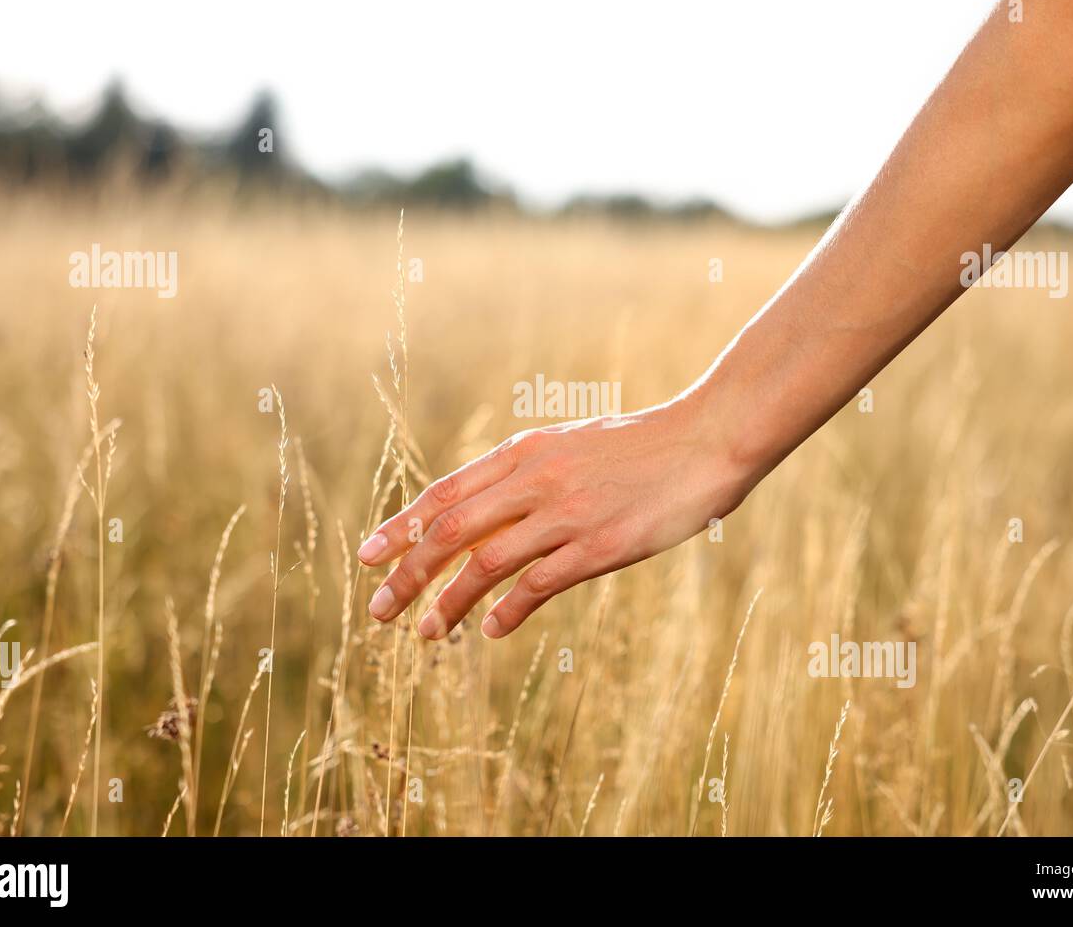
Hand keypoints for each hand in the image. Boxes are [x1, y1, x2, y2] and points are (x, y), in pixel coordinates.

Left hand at [356, 398, 751, 639]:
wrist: (705, 440)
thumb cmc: (639, 447)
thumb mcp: (571, 445)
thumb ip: (526, 474)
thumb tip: (482, 509)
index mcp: (525, 452)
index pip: (446, 492)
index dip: (402, 526)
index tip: (367, 555)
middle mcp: (536, 480)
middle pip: (451, 529)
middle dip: (407, 571)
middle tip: (378, 609)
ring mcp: (567, 514)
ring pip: (486, 562)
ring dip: (448, 600)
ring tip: (424, 632)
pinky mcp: (600, 546)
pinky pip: (539, 584)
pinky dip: (508, 610)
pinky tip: (489, 630)